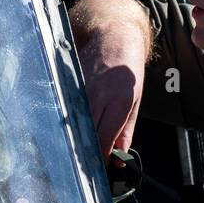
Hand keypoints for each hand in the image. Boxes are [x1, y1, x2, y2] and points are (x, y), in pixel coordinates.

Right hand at [78, 25, 146, 163]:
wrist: (114, 37)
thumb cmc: (128, 71)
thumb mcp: (136, 100)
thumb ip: (127, 130)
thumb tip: (119, 156)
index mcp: (120, 101)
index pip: (104, 138)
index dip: (100, 155)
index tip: (99, 165)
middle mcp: (99, 96)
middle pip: (87, 132)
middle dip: (87, 150)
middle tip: (87, 163)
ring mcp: (82, 88)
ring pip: (74, 122)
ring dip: (76, 137)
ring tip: (78, 147)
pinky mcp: (71, 83)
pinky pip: (67, 108)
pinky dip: (69, 121)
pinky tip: (70, 128)